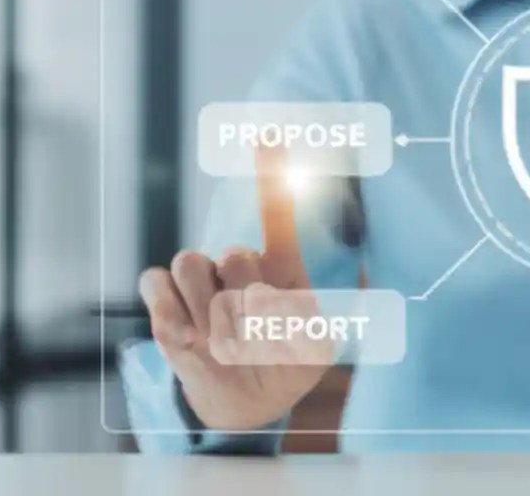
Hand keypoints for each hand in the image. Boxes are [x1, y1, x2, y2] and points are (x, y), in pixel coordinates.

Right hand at [137, 147, 330, 429]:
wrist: (248, 400)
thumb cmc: (288, 363)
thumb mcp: (324, 341)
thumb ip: (344, 312)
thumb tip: (372, 285)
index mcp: (281, 265)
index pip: (275, 208)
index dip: (271, 168)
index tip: (270, 129)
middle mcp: (240, 265)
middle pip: (233, 253)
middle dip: (243, 299)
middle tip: (253, 335)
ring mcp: (200, 282)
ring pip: (191, 265)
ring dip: (209, 312)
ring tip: (225, 342)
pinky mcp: (166, 302)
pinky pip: (156, 284)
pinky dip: (172, 314)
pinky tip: (192, 342)